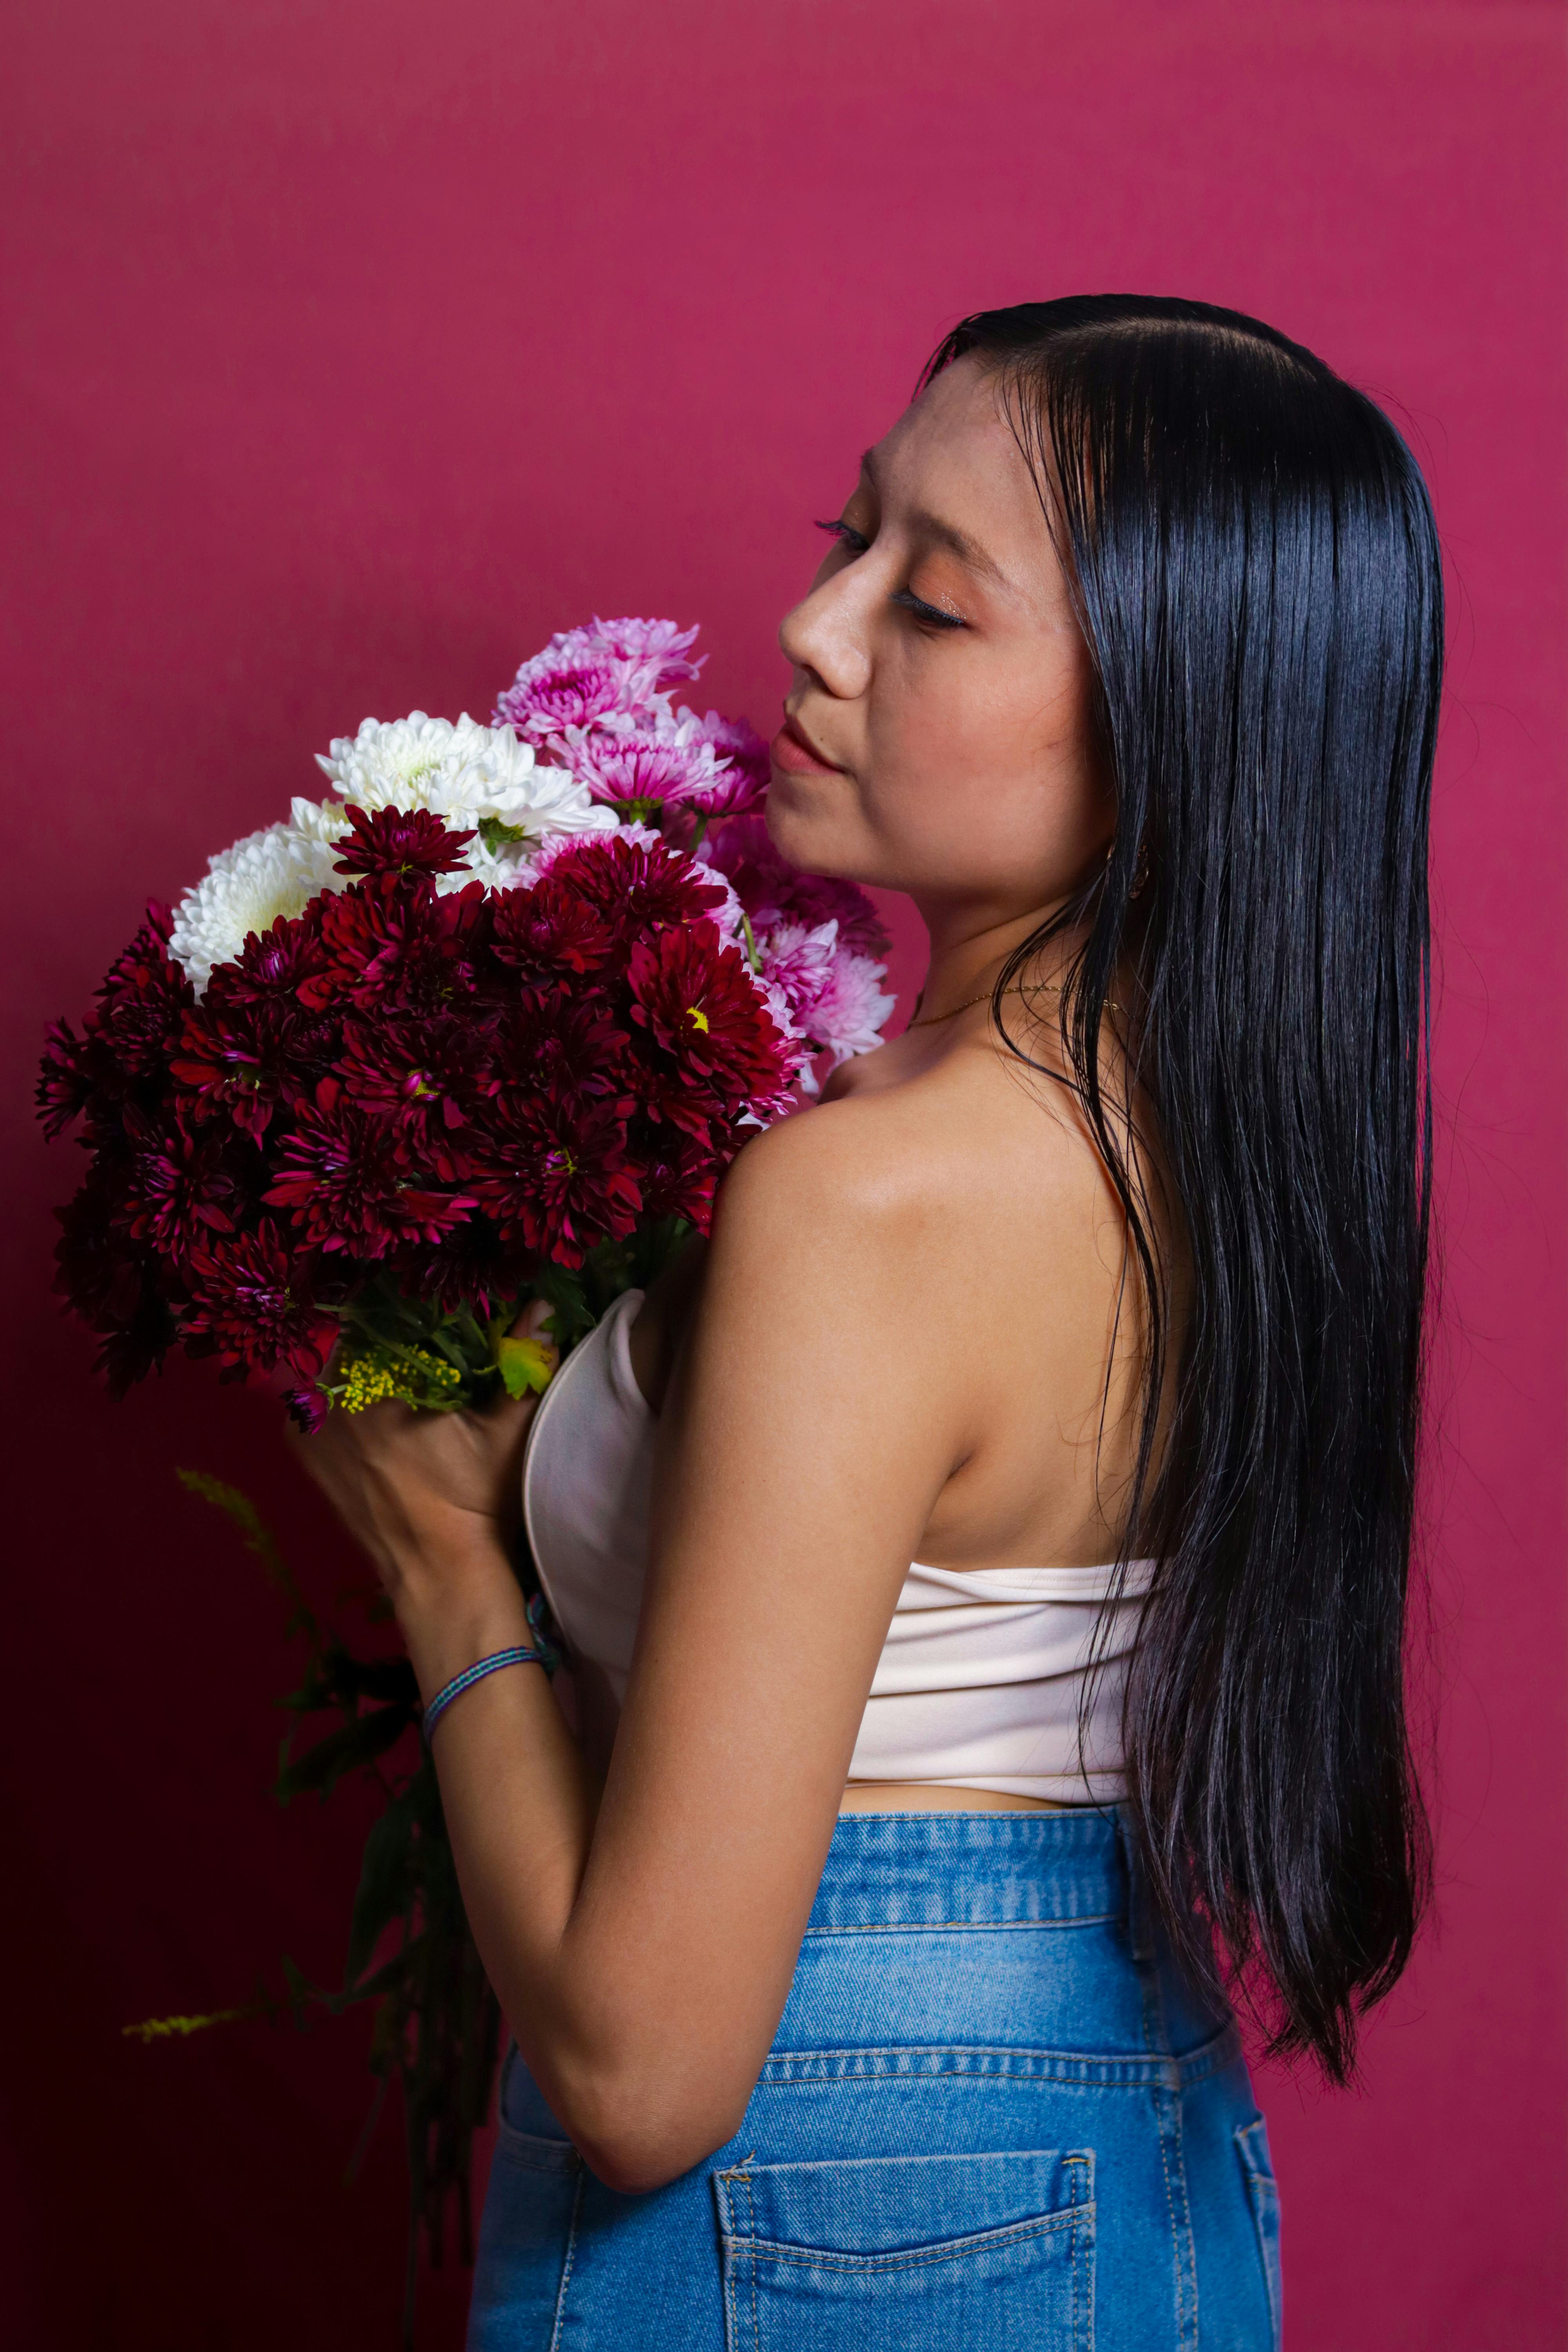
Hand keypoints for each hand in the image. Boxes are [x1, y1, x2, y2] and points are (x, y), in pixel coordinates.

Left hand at [285, 1301, 555, 1618]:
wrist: (438, 1571)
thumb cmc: (474, 1500)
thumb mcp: (506, 1430)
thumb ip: (522, 1363)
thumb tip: (541, 1303)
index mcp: (368, 1386)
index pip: (378, 1315)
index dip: (408, 1307)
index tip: (435, 1310)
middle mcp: (325, 1402)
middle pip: (354, 1340)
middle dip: (388, 1335)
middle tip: (426, 1339)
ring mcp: (307, 1429)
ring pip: (335, 1371)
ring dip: (365, 1365)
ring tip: (405, 1372)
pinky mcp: (305, 1452)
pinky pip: (319, 1402)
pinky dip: (343, 1396)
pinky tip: (378, 1404)